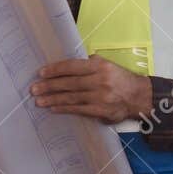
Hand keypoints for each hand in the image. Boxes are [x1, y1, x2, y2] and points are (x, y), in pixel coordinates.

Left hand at [30, 56, 151, 124]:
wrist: (138, 96)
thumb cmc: (120, 79)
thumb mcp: (108, 64)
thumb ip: (90, 63)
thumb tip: (70, 65)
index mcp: (99, 66)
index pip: (72, 67)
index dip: (55, 70)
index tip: (41, 73)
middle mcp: (99, 80)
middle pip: (69, 83)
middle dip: (49, 86)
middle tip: (34, 88)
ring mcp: (100, 97)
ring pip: (71, 97)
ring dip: (53, 99)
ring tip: (39, 100)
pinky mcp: (101, 110)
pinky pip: (79, 109)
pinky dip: (65, 109)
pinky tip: (53, 108)